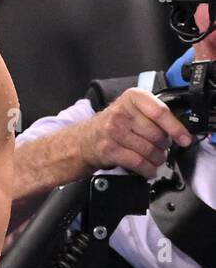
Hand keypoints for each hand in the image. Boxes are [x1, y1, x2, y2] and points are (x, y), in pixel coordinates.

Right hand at [78, 88, 193, 177]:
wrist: (84, 139)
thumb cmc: (113, 125)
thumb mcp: (132, 110)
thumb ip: (154, 114)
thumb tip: (179, 132)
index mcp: (131, 98)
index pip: (160, 112)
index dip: (176, 128)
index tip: (184, 139)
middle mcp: (121, 112)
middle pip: (157, 134)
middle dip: (164, 146)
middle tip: (160, 147)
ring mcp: (113, 131)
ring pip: (150, 151)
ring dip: (157, 159)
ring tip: (154, 158)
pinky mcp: (109, 150)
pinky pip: (139, 162)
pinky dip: (148, 169)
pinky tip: (148, 169)